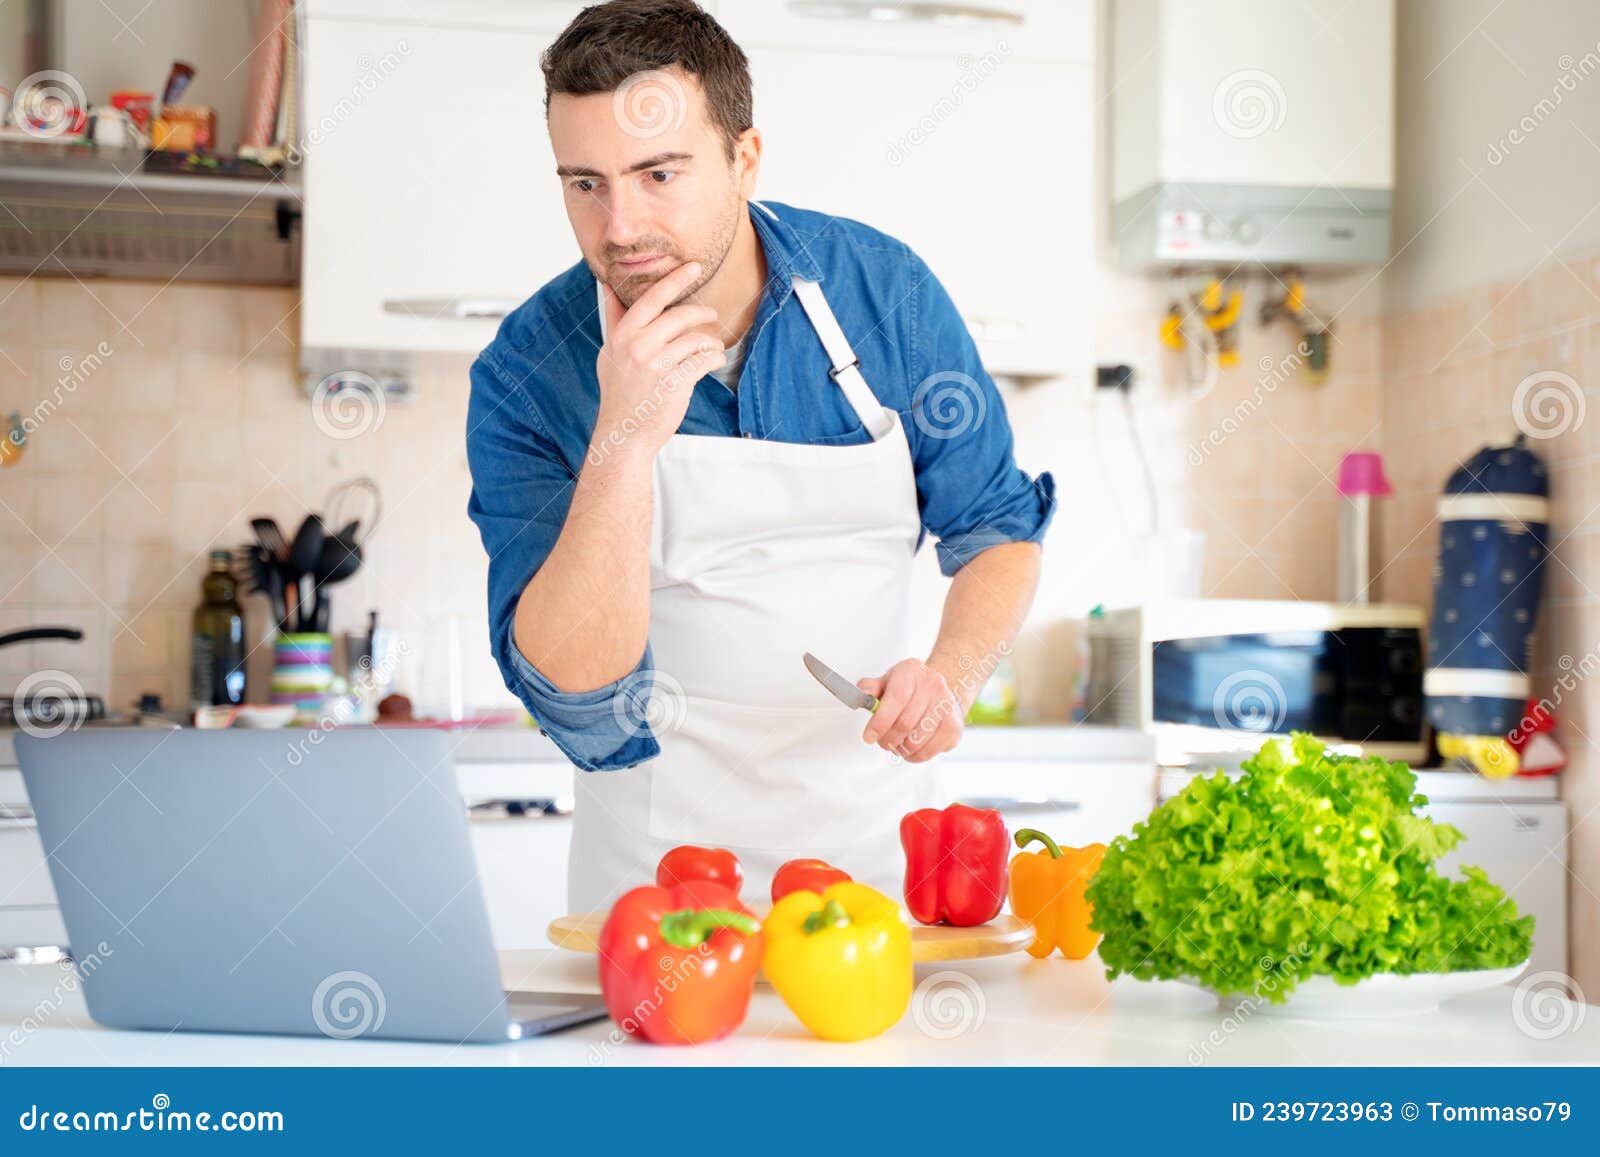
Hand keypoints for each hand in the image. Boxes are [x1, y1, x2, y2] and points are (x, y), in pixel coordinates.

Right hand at [593, 261, 724, 457]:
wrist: (624, 433)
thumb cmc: (619, 392)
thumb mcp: (610, 353)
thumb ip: (614, 321)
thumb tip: (606, 286)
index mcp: (623, 335)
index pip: (652, 298)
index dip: (675, 280)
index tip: (693, 267)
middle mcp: (638, 346)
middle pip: (679, 315)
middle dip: (701, 313)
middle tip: (711, 314)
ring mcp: (656, 365)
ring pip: (696, 338)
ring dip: (710, 340)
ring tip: (712, 346)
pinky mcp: (674, 383)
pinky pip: (703, 359)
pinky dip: (713, 357)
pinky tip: (713, 360)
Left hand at [857, 658, 964, 762]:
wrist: (939, 692)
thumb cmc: (909, 689)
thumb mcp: (887, 682)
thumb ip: (870, 689)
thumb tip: (861, 697)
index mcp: (911, 671)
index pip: (896, 699)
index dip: (880, 722)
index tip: (868, 737)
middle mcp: (932, 685)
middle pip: (905, 723)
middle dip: (887, 739)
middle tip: (882, 741)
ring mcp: (946, 705)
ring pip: (916, 740)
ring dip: (901, 749)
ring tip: (897, 744)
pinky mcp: (954, 726)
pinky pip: (930, 751)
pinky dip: (915, 756)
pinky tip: (911, 748)